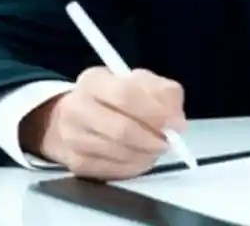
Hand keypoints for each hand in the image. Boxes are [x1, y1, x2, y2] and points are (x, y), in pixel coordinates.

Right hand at [19, 66, 186, 179]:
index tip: (175, 123)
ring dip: (145, 154)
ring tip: (153, 148)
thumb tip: (176, 123)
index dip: (154, 112)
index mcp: (93, 80)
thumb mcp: (140, 83)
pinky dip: (133, 166)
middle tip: (167, 142)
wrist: (75, 117)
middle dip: (152, 139)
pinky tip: (138, 157)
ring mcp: (72, 137)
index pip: (125, 94)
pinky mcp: (74, 163)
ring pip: (119, 153)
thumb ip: (163, 94)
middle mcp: (76, 107)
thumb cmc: (115, 97)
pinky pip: (113, 171)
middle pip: (122, 129)